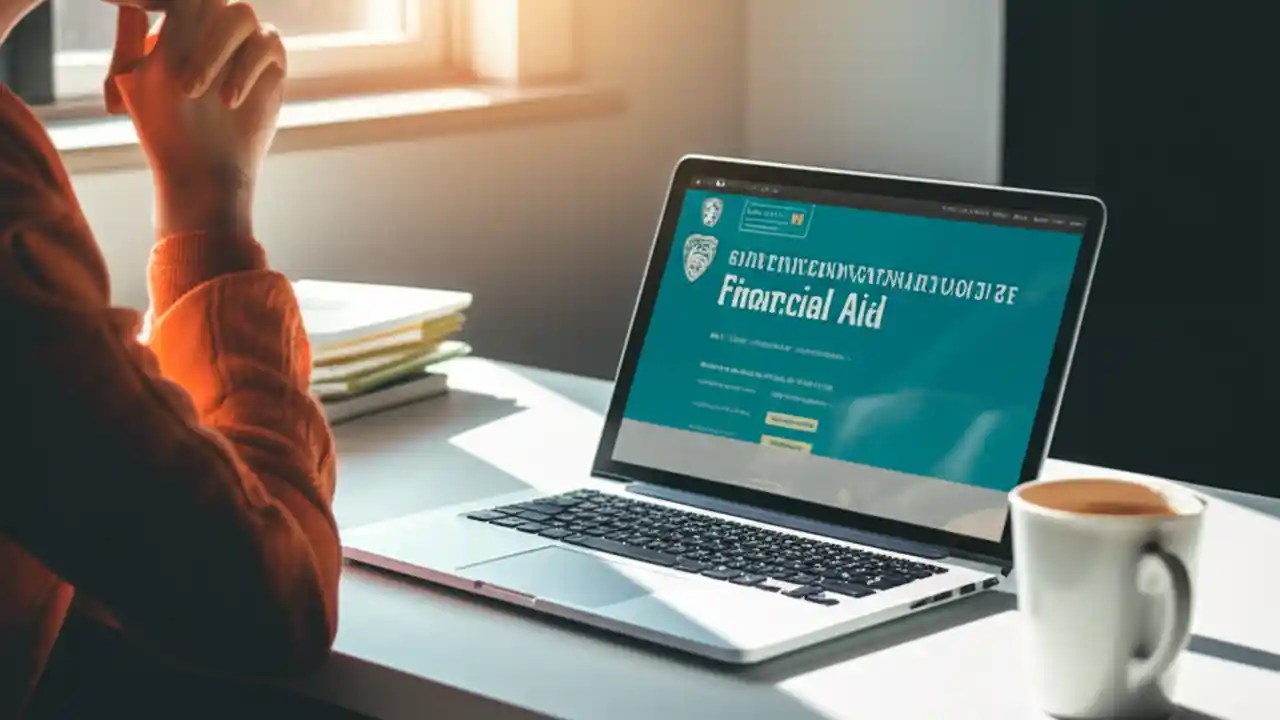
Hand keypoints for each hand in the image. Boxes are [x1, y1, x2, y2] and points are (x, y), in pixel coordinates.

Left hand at [104, 1, 286, 237]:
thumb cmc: (163, 125)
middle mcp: (213, 25)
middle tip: (173, 70)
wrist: (203, 165)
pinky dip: (245, 70)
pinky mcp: (271, 62)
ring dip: (213, 48)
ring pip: (239, 13)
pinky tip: (227, 102)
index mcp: (177, 21)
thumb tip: (129, 4)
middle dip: (187, 23)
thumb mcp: (132, 79)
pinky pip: (266, 43)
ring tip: (190, 92)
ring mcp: (244, 42)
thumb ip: (129, 35)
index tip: (124, 6)